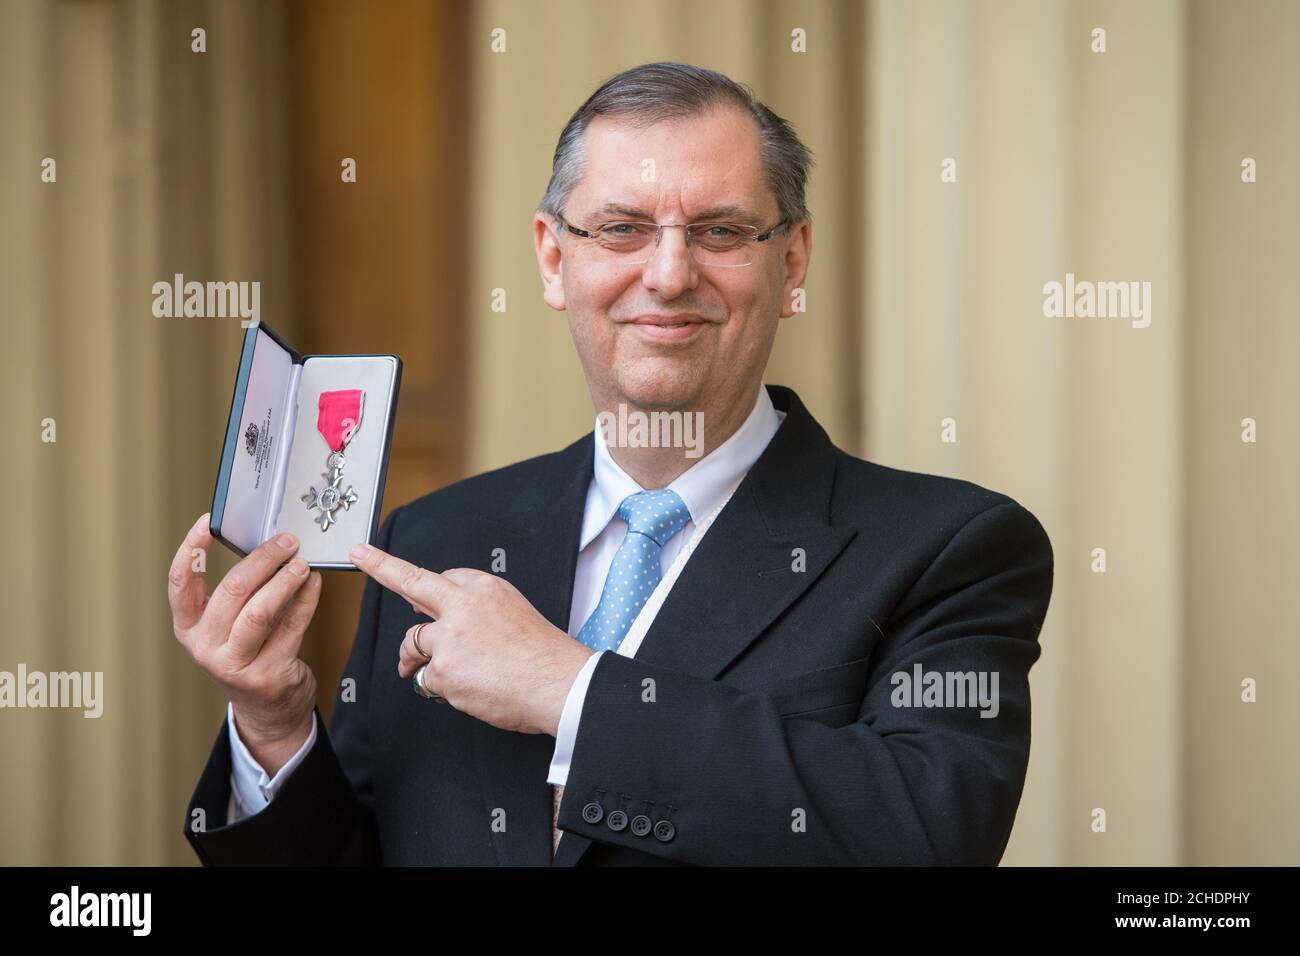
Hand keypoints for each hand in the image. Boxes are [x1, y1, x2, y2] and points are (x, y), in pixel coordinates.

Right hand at [168, 514, 320, 775]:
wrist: (266, 709)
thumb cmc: (248, 653)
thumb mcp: (228, 626)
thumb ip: (237, 592)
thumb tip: (265, 544)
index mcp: (188, 628)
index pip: (180, 584)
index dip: (191, 549)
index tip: (208, 521)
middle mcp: (205, 647)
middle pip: (232, 591)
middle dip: (263, 560)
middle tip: (286, 541)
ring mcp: (236, 664)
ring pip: (261, 611)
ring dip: (286, 580)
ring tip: (302, 562)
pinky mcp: (269, 674)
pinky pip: (291, 627)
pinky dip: (307, 600)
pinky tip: (315, 584)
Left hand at [349, 542, 592, 735]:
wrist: (560, 684)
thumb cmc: (542, 655)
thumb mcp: (512, 611)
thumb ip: (471, 607)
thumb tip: (426, 609)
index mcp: (484, 588)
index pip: (441, 577)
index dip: (418, 583)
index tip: (384, 558)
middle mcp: (464, 605)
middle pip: (413, 583)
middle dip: (381, 566)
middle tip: (359, 555)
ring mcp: (450, 637)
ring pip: (412, 645)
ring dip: (416, 662)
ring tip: (445, 675)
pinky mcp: (444, 669)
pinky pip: (425, 680)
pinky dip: (439, 689)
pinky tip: (466, 691)